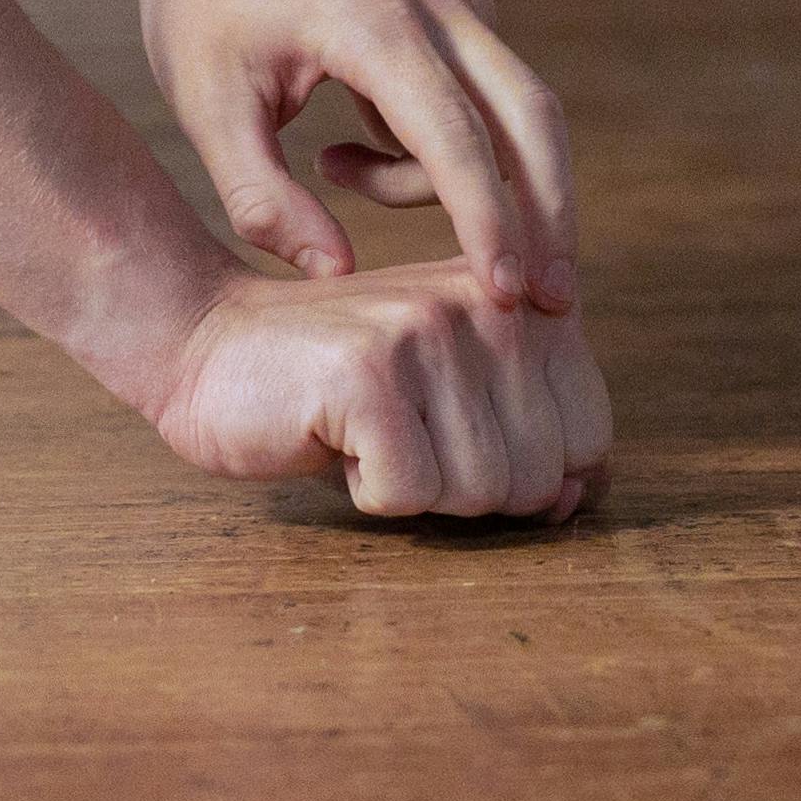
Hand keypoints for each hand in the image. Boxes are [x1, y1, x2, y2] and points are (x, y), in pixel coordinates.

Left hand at [135, 0, 581, 314]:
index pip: (458, 140)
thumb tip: (336, 276)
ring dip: (471, 186)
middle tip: (553, 306)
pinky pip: (483, 104)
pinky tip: (345, 147)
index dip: (489, 224)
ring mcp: (459, 6)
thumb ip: (263, 198)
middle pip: (533, 122)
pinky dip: (446, 154)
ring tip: (333, 171)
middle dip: (550, 217)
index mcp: (377, 26)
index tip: (510, 295)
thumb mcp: (204, 105)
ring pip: (517, 116)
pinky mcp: (460, 15)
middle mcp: (440, 9)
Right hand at [143, 260, 613, 522]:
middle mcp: (491, 302)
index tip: (457, 438)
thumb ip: (528, 440)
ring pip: (479, 491)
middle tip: (402, 436)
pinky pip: (408, 494)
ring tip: (369, 432)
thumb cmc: (342, 389)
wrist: (210, 347)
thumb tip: (576, 500)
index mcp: (526, 301)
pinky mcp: (370, 372)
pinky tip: (336, 439)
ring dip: (415, 490)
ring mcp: (429, 331)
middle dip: (468, 490)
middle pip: (539, 475)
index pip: (590, 436)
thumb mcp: (453, 402)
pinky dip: (366, 493)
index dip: (528, 473)